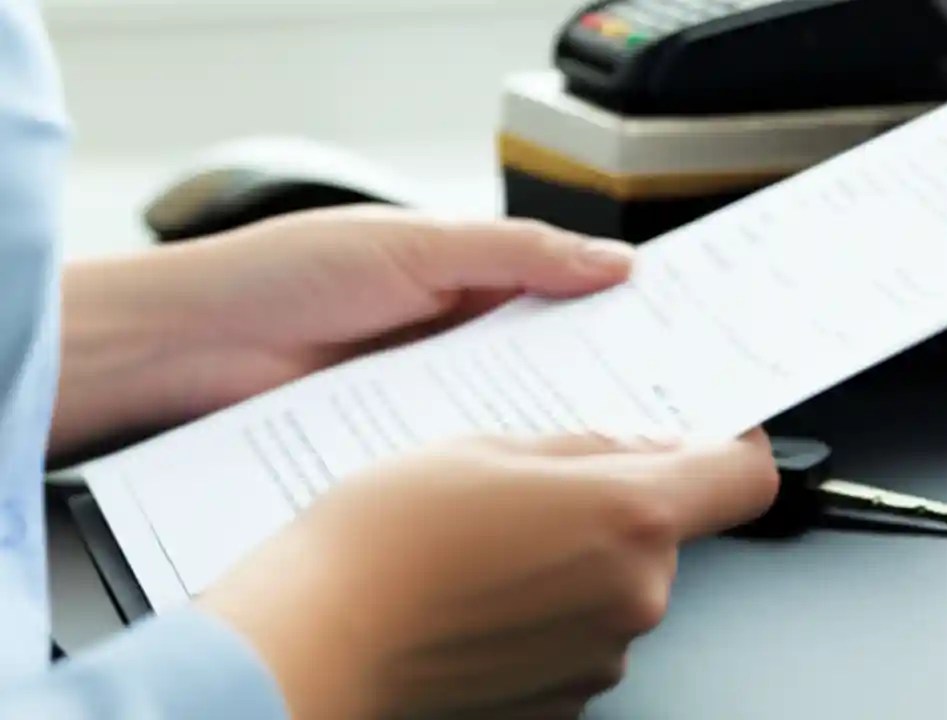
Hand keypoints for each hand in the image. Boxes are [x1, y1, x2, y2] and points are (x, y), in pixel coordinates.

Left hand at [53, 206, 634, 456]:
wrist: (190, 345)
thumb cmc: (287, 273)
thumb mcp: (417, 245)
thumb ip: (518, 252)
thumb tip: (613, 262)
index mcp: (463, 273)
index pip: (559, 288)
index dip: (612, 306)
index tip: (671, 330)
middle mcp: (450, 332)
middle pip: (543, 354)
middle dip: (594, 372)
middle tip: (659, 400)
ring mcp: (425, 388)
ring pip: (508, 403)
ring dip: (547, 415)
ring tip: (611, 440)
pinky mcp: (398, 435)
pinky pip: (460, 442)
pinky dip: (492, 450)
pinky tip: (530, 468)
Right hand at [199, 429, 779, 719]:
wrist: (314, 646)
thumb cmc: (381, 543)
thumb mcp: (484, 448)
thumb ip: (582, 446)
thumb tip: (634, 447)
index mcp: (628, 516)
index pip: (742, 479)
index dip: (732, 449)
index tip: (711, 437)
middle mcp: (634, 594)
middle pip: (664, 534)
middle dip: (615, 506)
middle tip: (539, 489)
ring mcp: (601, 657)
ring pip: (618, 586)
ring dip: (576, 562)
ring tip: (491, 549)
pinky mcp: (565, 702)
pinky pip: (580, 637)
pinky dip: (548, 615)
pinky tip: (482, 598)